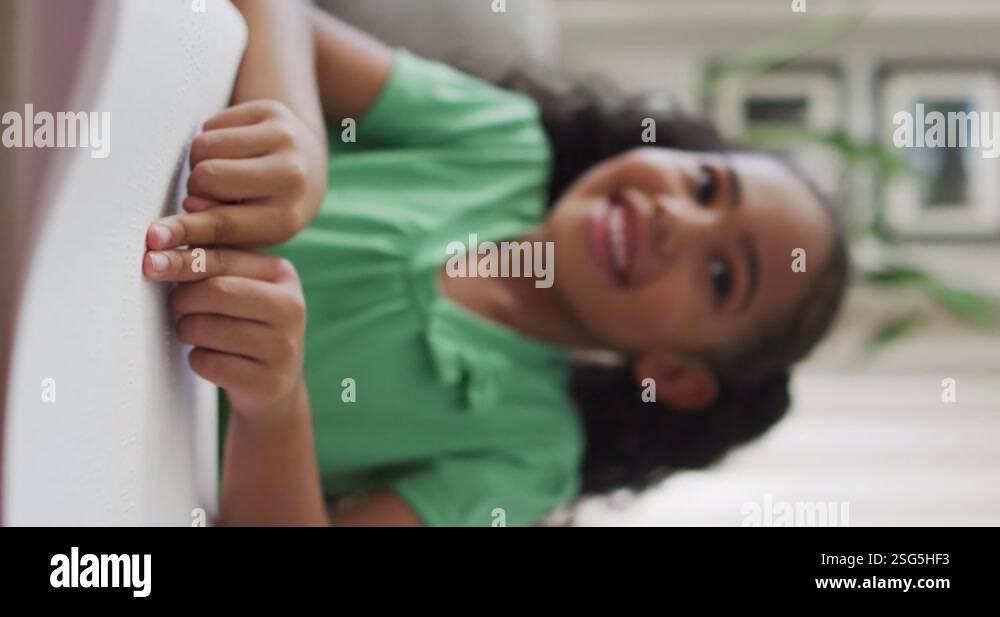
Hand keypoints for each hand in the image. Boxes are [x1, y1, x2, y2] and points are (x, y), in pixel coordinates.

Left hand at [143, 247, 306, 417]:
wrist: (274, 382)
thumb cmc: (247, 324)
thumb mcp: (244, 287)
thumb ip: (213, 264)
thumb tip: (158, 246)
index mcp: (283, 275)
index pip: (224, 258)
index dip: (182, 259)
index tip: (150, 262)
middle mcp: (291, 308)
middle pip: (216, 291)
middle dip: (183, 299)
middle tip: (178, 306)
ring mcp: (283, 347)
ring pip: (206, 329)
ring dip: (186, 331)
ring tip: (195, 332)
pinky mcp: (267, 381)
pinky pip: (208, 363)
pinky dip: (197, 360)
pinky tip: (211, 359)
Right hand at [146, 100, 326, 250]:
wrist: (308, 167)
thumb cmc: (268, 208)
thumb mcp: (248, 233)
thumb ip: (212, 233)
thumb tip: (173, 222)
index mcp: (286, 217)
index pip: (224, 223)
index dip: (184, 229)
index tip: (152, 238)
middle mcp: (292, 177)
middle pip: (207, 177)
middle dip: (196, 186)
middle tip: (209, 191)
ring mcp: (285, 139)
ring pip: (205, 147)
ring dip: (201, 161)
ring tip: (221, 170)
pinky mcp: (273, 111)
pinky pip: (213, 124)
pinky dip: (213, 140)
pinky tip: (233, 152)